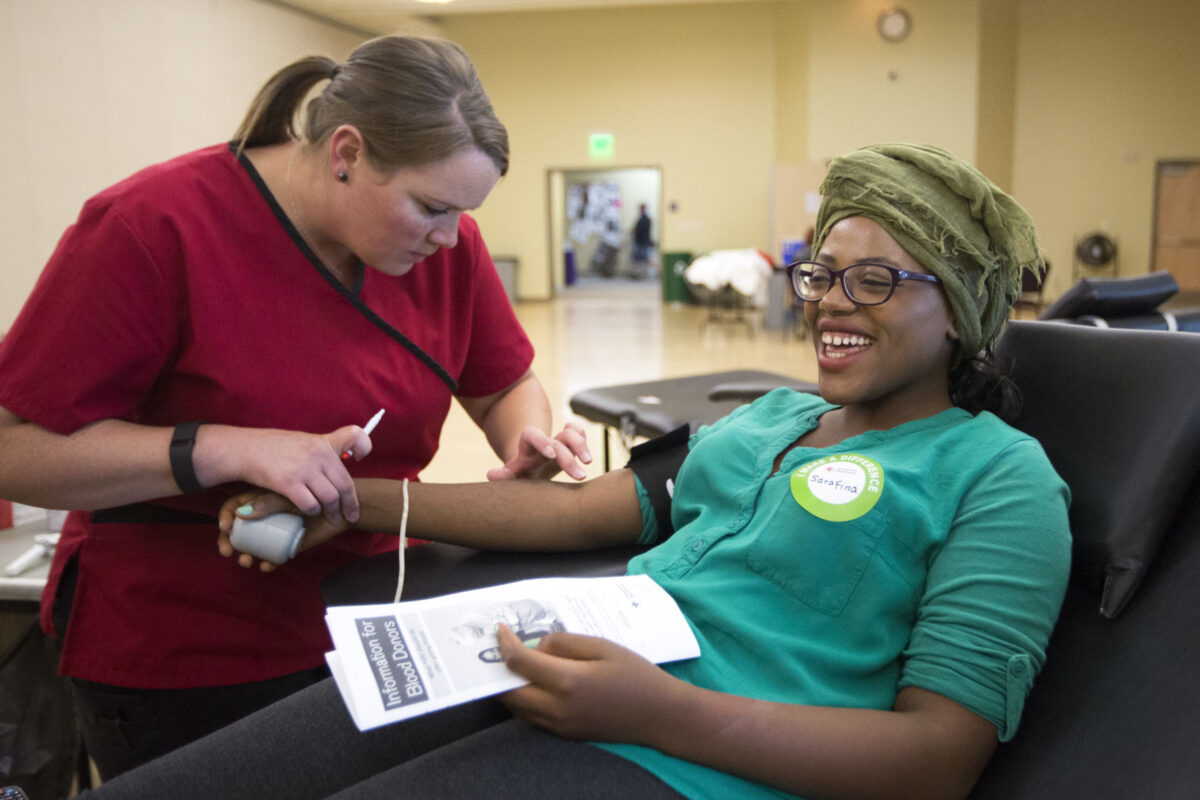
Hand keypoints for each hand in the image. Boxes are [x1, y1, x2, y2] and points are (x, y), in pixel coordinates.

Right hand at [197, 424, 373, 524]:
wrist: (244, 449)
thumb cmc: (272, 447)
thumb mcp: (301, 440)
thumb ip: (320, 451)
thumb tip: (341, 460)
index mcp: (322, 442)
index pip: (355, 437)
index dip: (364, 447)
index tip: (360, 459)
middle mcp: (317, 454)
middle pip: (345, 483)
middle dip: (350, 503)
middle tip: (351, 515)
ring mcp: (304, 469)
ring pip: (330, 498)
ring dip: (333, 512)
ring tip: (332, 519)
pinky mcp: (288, 483)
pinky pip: (310, 504)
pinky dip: (312, 512)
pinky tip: (311, 513)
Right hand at [216, 490, 348, 570]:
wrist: (338, 509)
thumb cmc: (314, 496)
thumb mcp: (287, 496)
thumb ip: (267, 502)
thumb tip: (240, 514)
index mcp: (262, 500)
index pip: (235, 508)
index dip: (225, 518)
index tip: (225, 529)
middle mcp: (266, 517)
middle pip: (239, 530)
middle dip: (230, 543)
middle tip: (228, 552)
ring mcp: (276, 532)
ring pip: (254, 546)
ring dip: (246, 555)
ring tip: (246, 561)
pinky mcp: (288, 545)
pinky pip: (273, 556)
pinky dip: (268, 562)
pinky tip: (266, 565)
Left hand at [486, 422, 590, 481]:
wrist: (529, 471)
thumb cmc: (521, 477)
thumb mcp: (512, 477)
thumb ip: (504, 475)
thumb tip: (491, 475)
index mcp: (528, 448)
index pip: (532, 435)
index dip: (542, 441)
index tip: (551, 454)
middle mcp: (544, 443)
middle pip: (558, 439)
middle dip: (569, 457)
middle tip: (580, 476)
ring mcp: (558, 442)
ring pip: (571, 434)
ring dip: (581, 446)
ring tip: (588, 463)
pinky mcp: (569, 445)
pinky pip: (577, 432)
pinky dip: (583, 437)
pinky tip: (586, 455)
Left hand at [495, 624, 679, 743]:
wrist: (659, 715)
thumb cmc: (635, 674)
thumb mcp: (602, 646)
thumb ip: (565, 643)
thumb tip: (538, 646)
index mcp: (568, 681)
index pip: (521, 663)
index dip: (505, 644)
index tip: (500, 630)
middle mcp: (558, 708)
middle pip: (509, 692)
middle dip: (500, 670)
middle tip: (501, 649)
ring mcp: (560, 726)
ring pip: (518, 708)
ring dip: (510, 686)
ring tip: (516, 664)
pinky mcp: (565, 734)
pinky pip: (532, 717)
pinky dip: (525, 699)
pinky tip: (535, 682)